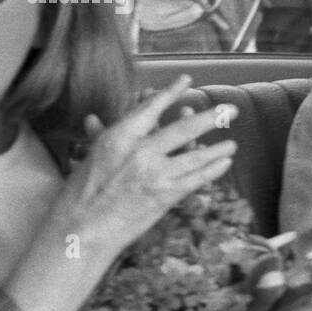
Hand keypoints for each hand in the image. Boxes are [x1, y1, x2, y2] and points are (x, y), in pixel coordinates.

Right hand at [51, 75, 239, 256]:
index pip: (151, 108)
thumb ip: (98, 137)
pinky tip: (224, 164)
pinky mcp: (164, 195)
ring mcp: (154, 173)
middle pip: (184, 129)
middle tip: (231, 110)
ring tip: (232, 143)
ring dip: (218, 148)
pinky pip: (196, 179)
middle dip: (211, 118)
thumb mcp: (89, 159)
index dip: (171, 92)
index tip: (186, 80)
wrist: (79, 230)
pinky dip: (212, 170)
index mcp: (119, 137)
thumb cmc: (79, 195)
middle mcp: (140, 151)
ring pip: (196, 156)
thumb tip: (93, 120)